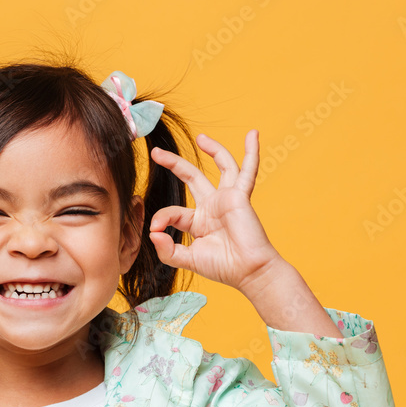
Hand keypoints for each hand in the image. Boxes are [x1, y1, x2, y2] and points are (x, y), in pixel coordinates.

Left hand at [148, 130, 285, 292]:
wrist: (248, 271)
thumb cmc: (223, 267)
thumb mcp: (187, 259)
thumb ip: (167, 250)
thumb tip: (152, 232)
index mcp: (198, 221)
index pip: (173, 211)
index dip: (161, 218)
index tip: (156, 230)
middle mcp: (212, 206)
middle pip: (192, 177)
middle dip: (174, 163)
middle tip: (157, 153)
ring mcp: (227, 198)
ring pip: (221, 166)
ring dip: (213, 149)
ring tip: (200, 137)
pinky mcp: (240, 196)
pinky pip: (248, 170)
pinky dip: (252, 152)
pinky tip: (253, 135)